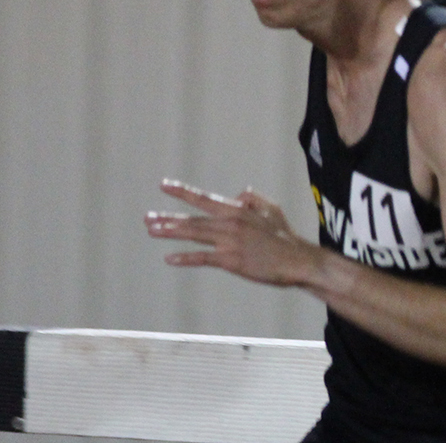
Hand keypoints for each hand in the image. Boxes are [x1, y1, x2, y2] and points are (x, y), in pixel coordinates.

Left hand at [145, 179, 319, 286]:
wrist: (297, 260)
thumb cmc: (284, 236)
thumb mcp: (270, 209)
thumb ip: (252, 198)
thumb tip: (236, 195)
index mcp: (238, 209)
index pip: (204, 198)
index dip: (182, 191)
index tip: (164, 185)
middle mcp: (230, 222)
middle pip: (192, 218)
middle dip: (167, 217)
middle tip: (148, 218)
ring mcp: (230, 241)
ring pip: (194, 234)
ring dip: (170, 232)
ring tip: (152, 230)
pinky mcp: (231, 260)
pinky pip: (203, 257)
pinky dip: (185, 258)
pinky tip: (170, 258)